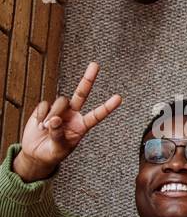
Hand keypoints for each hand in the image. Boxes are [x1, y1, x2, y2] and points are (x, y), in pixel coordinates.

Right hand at [16, 62, 120, 180]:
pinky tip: (39, 125)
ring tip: (47, 128)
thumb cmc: (53, 152)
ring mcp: (59, 110)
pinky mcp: (45, 108)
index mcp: (82, 126)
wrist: (37, 152)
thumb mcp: (59, 148)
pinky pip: (44, 105)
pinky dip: (40, 115)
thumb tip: (54, 119)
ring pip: (60, 102)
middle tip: (95, 64)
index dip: (107, 107)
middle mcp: (73, 115)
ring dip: (53, 115)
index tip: (119, 98)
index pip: (97, 115)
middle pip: (81, 94)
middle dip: (88, 79)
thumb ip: (58, 134)